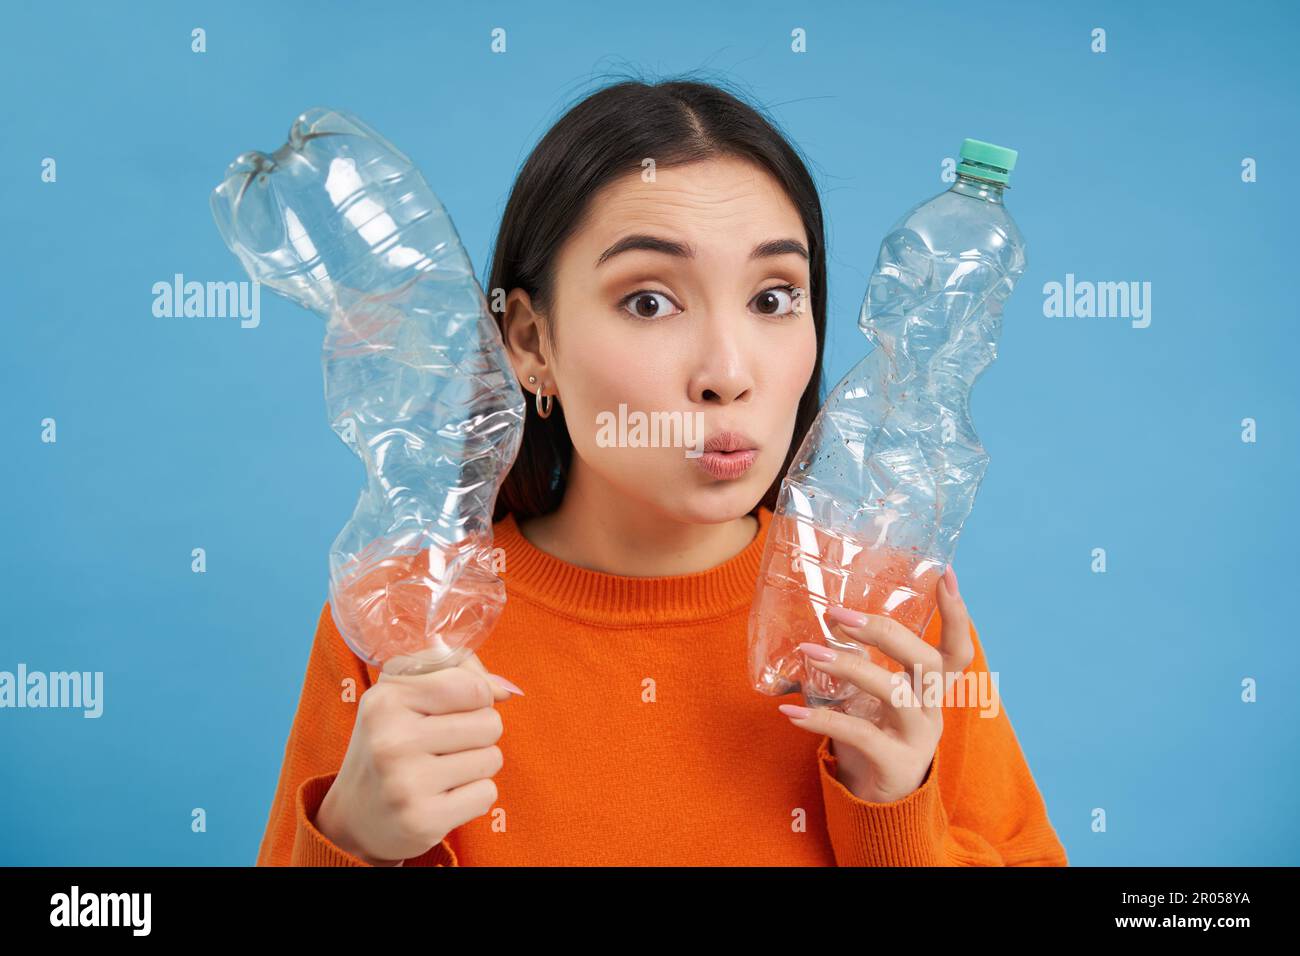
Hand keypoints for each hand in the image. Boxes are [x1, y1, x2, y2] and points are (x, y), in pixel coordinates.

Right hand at [315, 651, 520, 864]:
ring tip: (442, 771)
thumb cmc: (391, 743)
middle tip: (445, 746)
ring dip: (477, 766)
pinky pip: (487, 794)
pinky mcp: (423, 821)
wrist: (354, 817)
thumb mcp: (406, 694)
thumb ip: (460, 675)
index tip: (452, 711)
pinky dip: (474, 796)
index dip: (476, 698)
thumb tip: (507, 691)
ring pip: (492, 758)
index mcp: (386, 700)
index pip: (473, 687)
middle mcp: (392, 741)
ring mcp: (406, 784)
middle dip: (479, 733)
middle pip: (489, 723)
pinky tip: (443, 797)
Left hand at [779, 564, 973, 803]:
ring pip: (894, 693)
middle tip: (838, 614)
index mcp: (932, 687)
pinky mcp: (895, 763)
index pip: (957, 648)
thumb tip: (829, 618)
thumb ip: (865, 660)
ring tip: (808, 650)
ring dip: (848, 667)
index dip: (956, 614)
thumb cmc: (876, 733)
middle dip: (885, 632)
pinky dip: (823, 719)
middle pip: (926, 662)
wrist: (880, 801)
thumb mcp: (876, 695)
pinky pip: (860, 734)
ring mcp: (918, 737)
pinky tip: (791, 711)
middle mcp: (932, 708)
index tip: (946, 573)